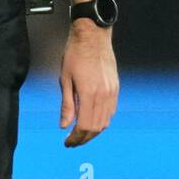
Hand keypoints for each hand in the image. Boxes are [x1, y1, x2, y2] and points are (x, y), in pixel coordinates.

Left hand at [58, 23, 118, 146]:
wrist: (93, 35)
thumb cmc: (75, 54)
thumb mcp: (65, 79)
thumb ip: (66, 105)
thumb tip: (63, 126)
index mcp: (89, 93)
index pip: (84, 126)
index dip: (75, 138)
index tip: (67, 142)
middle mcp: (103, 95)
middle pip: (96, 127)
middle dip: (83, 138)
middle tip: (72, 142)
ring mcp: (112, 91)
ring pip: (105, 121)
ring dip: (93, 131)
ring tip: (80, 134)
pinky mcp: (115, 87)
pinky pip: (111, 111)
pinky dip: (102, 120)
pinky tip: (92, 120)